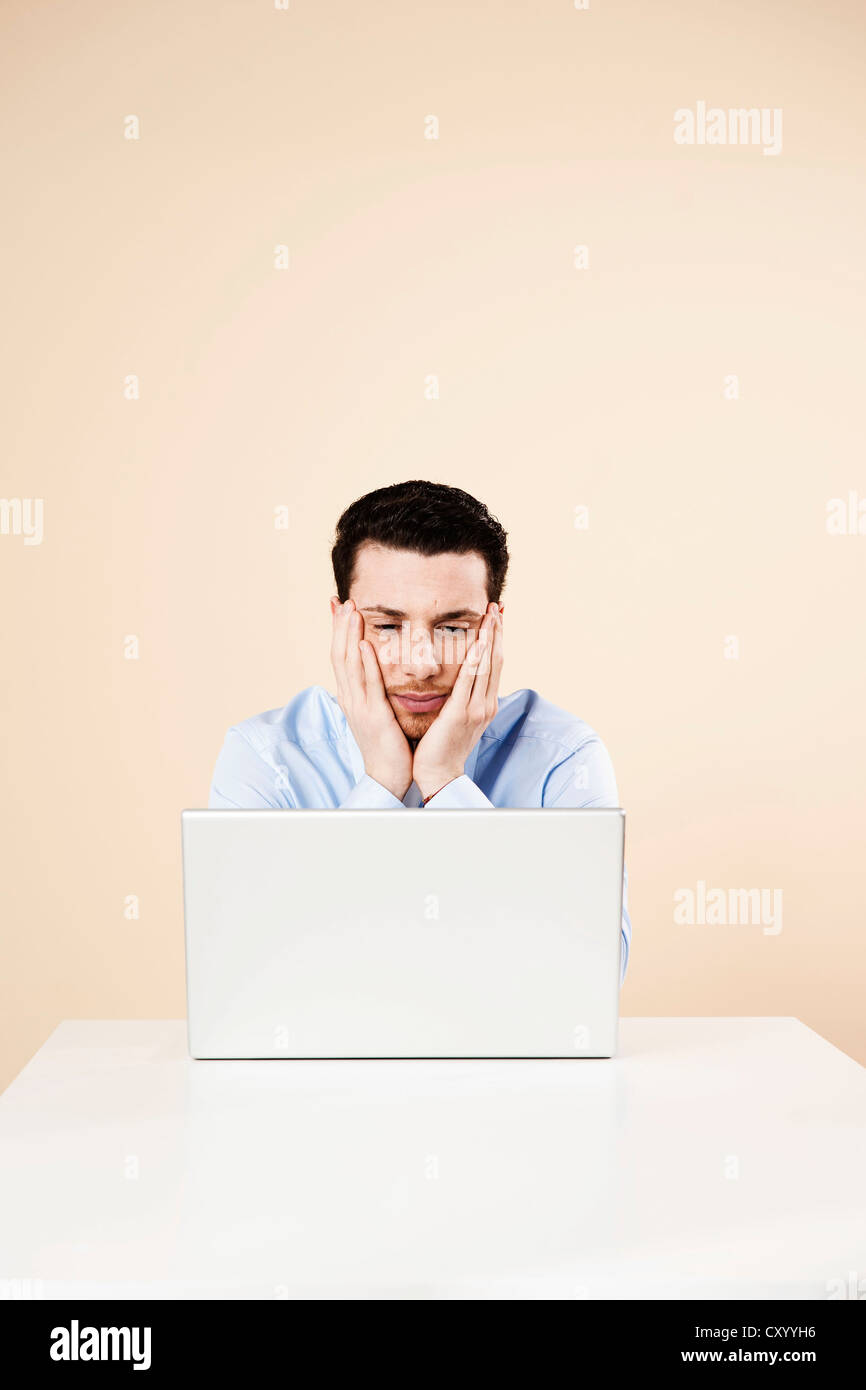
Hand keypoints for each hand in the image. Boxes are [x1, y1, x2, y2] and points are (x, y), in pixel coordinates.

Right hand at [330, 598, 413, 798]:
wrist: (390, 774)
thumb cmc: (388, 742)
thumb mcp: (377, 709)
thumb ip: (374, 687)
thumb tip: (375, 667)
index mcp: (350, 696)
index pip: (340, 656)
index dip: (338, 630)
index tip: (339, 606)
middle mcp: (349, 698)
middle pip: (339, 654)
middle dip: (340, 626)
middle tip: (343, 600)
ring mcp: (359, 706)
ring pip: (349, 664)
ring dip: (348, 636)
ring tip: (351, 612)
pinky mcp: (373, 716)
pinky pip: (368, 684)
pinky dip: (365, 663)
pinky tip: (363, 644)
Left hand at [412, 603, 502, 799]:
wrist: (438, 773)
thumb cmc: (441, 746)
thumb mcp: (456, 717)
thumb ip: (461, 697)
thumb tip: (460, 680)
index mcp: (485, 703)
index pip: (494, 664)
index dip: (497, 639)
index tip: (496, 617)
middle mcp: (486, 704)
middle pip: (496, 660)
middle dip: (497, 632)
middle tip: (496, 606)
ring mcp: (477, 709)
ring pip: (487, 666)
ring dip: (490, 638)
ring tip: (491, 615)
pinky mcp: (462, 714)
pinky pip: (470, 682)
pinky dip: (476, 661)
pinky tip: (478, 643)